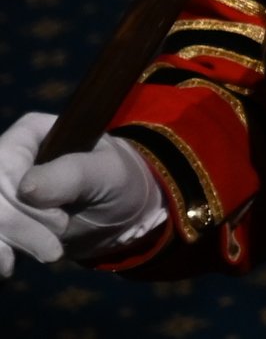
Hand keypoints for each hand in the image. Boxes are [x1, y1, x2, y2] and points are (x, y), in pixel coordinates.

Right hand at [4, 114, 166, 268]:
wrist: (119, 216)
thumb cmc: (118, 182)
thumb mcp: (106, 174)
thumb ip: (70, 175)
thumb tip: (26, 188)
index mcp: (31, 134)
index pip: (4, 165)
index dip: (22, 200)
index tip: (58, 221)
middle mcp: (7, 159)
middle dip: (19, 228)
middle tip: (53, 248)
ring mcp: (1, 192)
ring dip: (5, 244)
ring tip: (42, 256)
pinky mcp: (1, 222)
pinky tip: (10, 266)